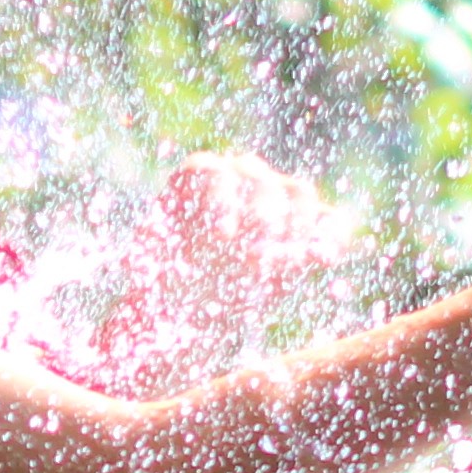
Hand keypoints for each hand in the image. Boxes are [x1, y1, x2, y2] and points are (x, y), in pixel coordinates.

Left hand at [134, 153, 349, 300]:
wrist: (202, 301)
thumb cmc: (170, 276)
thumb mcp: (150, 267)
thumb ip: (151, 257)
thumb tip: (139, 255)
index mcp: (199, 178)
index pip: (211, 171)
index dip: (220, 200)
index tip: (223, 237)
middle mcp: (243, 177)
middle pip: (260, 180)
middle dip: (262, 217)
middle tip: (257, 255)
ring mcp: (279, 196)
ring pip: (299, 193)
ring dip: (297, 227)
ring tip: (288, 262)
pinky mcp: (308, 225)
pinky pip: (329, 221)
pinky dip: (332, 237)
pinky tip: (328, 259)